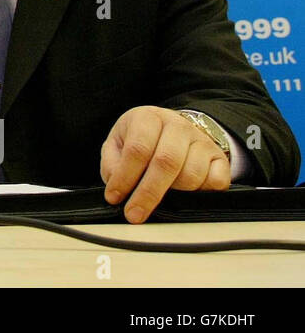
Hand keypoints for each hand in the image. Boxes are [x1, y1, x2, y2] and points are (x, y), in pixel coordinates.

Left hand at [100, 105, 230, 222]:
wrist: (173, 129)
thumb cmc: (141, 140)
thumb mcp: (118, 144)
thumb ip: (112, 163)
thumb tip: (116, 186)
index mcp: (147, 118)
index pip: (138, 149)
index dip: (125, 177)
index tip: (115, 198)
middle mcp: (177, 125)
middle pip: (166, 162)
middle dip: (148, 193)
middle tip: (135, 214)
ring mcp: (201, 140)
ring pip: (191, 175)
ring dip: (175, 193)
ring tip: (163, 195)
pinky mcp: (220, 157)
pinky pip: (216, 182)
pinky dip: (202, 193)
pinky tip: (188, 192)